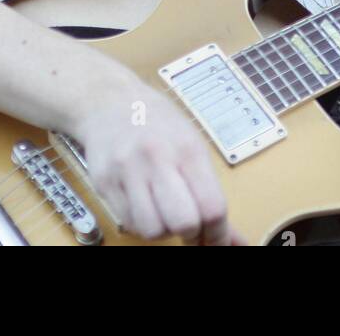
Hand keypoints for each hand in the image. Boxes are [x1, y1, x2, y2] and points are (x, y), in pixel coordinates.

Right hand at [70, 69, 246, 244]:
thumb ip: (210, 191)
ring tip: (163, 212)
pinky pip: (129, 223)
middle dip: (190, 232)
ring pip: (152, 230)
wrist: (110, 101)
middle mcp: (157, 159)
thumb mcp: (191, 144)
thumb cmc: (157, 122)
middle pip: (183, 222)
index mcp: (187, 149)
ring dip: (162, 230)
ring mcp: (128, 172)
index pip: (211, 206)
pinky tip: (144, 205)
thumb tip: (234, 239)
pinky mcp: (105, 184)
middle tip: (189, 225)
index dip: (218, 233)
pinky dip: (141, 223)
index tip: (216, 239)